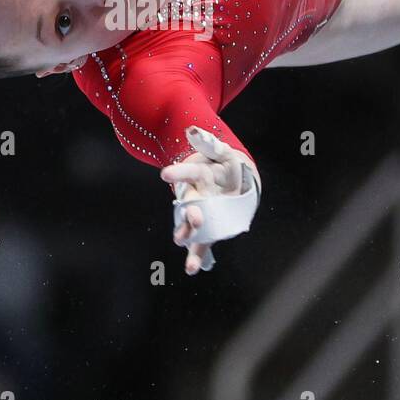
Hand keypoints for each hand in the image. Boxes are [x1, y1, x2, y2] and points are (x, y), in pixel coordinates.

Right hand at [160, 125, 258, 275]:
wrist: (233, 183)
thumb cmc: (225, 166)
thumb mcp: (221, 151)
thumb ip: (208, 143)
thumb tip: (191, 130)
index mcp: (197, 175)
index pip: (187, 173)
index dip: (177, 174)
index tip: (165, 176)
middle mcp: (196, 197)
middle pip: (189, 204)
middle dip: (190, 211)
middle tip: (194, 216)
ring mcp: (201, 214)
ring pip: (191, 227)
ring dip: (186, 234)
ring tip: (182, 241)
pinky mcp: (208, 230)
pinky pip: (202, 244)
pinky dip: (197, 256)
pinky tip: (193, 268)